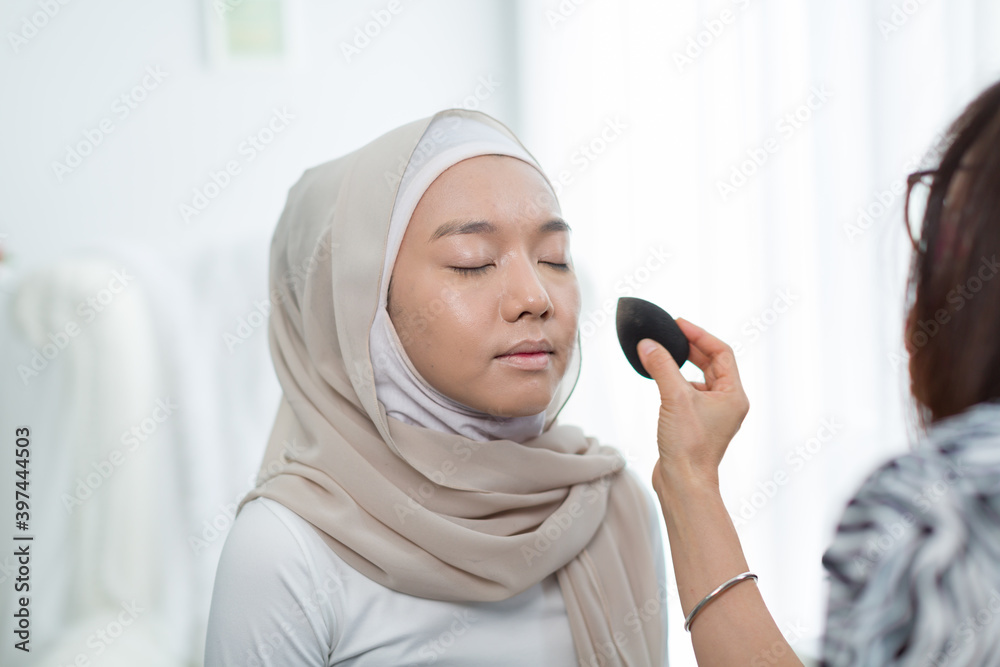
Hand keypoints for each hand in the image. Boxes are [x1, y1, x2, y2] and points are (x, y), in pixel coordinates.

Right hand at [636, 318, 748, 489]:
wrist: (683, 483)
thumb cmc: (688, 445)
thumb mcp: (674, 398)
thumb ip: (662, 366)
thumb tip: (648, 345)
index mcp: (733, 395)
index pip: (721, 352)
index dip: (699, 335)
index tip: (678, 324)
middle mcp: (728, 403)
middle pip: (713, 364)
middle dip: (692, 348)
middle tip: (670, 335)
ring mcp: (714, 415)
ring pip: (701, 379)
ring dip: (683, 366)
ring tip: (664, 355)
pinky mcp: (698, 424)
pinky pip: (690, 394)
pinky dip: (677, 383)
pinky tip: (662, 382)